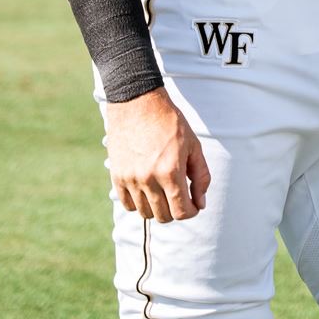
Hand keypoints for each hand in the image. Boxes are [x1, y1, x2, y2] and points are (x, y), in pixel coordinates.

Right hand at [103, 89, 210, 222]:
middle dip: (175, 210)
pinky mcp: (117, 176)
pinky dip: (139, 202)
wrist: (138, 103)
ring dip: (157, 207)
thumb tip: (200, 203)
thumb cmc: (169, 122)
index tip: (193, 204)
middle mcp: (148, 178)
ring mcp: (130, 179)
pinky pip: (128, 204)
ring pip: (145, 213)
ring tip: (163, 190)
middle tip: (178, 195)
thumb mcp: (193, 145)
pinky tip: (147, 188)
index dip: (191, 211)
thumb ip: (201, 176)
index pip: (182, 212)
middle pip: (164, 216)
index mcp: (170, 171)